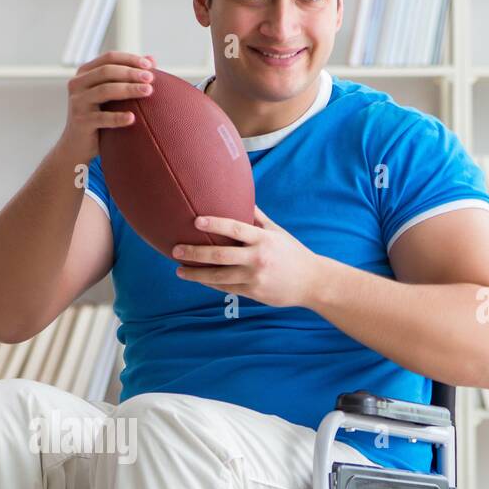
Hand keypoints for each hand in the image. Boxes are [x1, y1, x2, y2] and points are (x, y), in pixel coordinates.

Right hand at [57, 50, 156, 166]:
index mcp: (84, 73)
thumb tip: (151, 59)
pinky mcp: (80, 122)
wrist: (77, 144)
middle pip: (106, 72)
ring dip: (128, 89)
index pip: (109, 58)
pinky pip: (102, 118)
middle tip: (150, 78)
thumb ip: (126, 76)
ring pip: (104, 90)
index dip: (129, 59)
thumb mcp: (109, 93)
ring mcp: (77, 103)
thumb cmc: (97, 116)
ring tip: (147, 91)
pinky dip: (118, 117)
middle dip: (130, 73)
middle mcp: (77, 84)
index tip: (150, 66)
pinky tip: (132, 118)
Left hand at [171, 205, 322, 306]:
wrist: (312, 282)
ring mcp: (254, 278)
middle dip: (195, 253)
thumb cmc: (292, 253)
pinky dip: (210, 283)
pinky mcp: (253, 293)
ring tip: (179, 270)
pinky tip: (198, 279)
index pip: (235, 228)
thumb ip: (258, 217)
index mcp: (264, 239)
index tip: (196, 221)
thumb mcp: (278, 232)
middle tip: (176, 250)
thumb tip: (241, 196)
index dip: (215, 224)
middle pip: (220, 255)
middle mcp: (258, 258)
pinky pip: (226, 288)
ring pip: (218, 277)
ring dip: (196, 274)